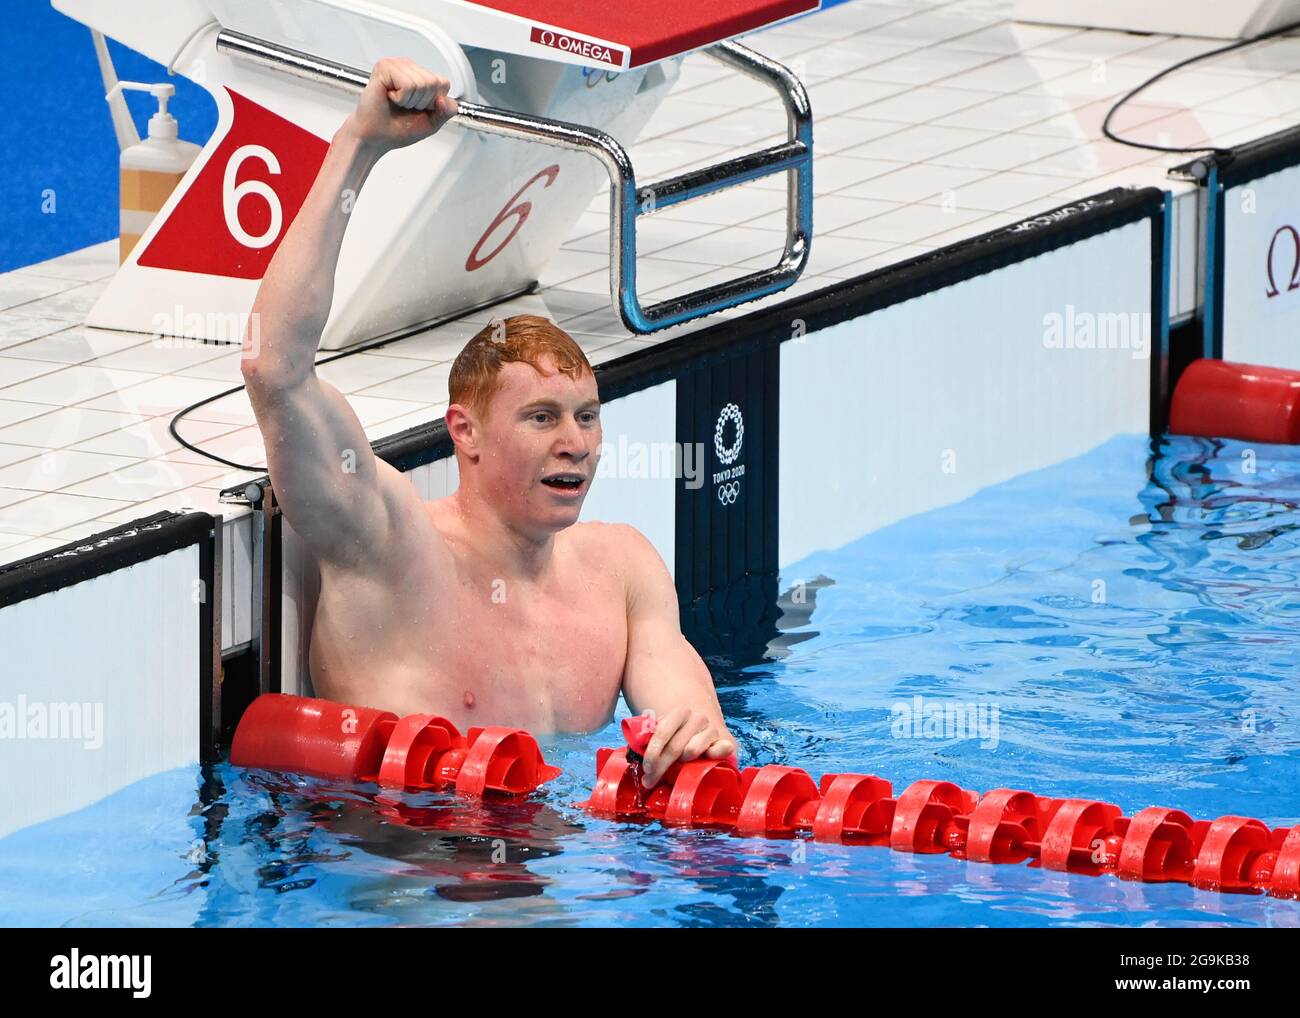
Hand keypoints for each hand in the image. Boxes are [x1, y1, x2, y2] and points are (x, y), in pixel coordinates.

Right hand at [344, 57, 458, 153]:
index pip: (443, 83)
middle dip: (422, 102)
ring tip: (396, 103)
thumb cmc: (397, 128)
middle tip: (404, 106)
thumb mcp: (432, 122)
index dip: (433, 103)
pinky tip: (389, 97)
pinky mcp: (384, 67)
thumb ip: (446, 111)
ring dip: (410, 101)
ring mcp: (396, 65)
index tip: (417, 109)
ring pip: (422, 83)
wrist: (374, 137)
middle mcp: (408, 66)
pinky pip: (408, 84)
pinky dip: (401, 98)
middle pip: (434, 82)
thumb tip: (444, 99)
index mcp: (419, 75)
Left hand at [639, 706, 736, 788]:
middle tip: (649, 781)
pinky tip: (706, 761)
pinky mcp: (727, 741)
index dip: (652, 752)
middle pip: (675, 747)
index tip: (646, 769)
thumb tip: (633, 754)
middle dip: (660, 767)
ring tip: (677, 766)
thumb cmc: (679, 737)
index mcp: (680, 712)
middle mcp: (698, 717)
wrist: (705, 731)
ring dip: (682, 763)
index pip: (662, 732)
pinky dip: (712, 756)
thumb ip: (651, 739)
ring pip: (691, 751)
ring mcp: (712, 729)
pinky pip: (719, 751)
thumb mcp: (665, 733)